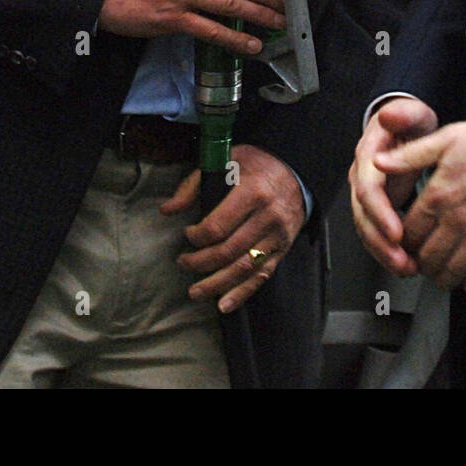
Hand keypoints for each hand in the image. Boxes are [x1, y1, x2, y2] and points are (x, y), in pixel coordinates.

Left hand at [164, 144, 305, 312]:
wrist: (298, 171)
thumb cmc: (257, 164)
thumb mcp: (227, 160)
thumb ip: (194, 184)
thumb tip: (167, 210)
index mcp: (252, 192)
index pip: (218, 226)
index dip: (196, 237)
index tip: (187, 234)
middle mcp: (267, 217)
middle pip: (228, 251)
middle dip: (200, 263)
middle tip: (183, 263)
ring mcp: (277, 236)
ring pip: (244, 269)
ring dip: (216, 285)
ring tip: (195, 293)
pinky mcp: (283, 249)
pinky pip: (262, 276)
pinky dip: (242, 293)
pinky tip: (224, 304)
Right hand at [348, 97, 437, 276]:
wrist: (404, 127)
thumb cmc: (409, 123)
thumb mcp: (413, 114)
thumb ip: (404, 114)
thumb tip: (389, 116)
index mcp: (369, 156)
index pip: (368, 189)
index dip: (381, 213)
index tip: (397, 232)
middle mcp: (362, 177)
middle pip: (362, 216)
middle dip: (381, 242)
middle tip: (402, 261)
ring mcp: (366, 194)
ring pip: (366, 229)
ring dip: (383, 252)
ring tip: (406, 268)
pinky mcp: (375, 207)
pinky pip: (375, 232)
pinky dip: (388, 251)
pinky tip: (405, 263)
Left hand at [376, 118, 465, 296]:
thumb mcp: (445, 139)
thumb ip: (410, 155)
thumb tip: (379, 162)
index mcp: (438, 195)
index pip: (408, 233)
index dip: (403, 241)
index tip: (407, 242)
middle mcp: (456, 221)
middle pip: (427, 259)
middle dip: (421, 263)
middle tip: (424, 261)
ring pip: (451, 273)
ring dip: (443, 277)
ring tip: (443, 271)